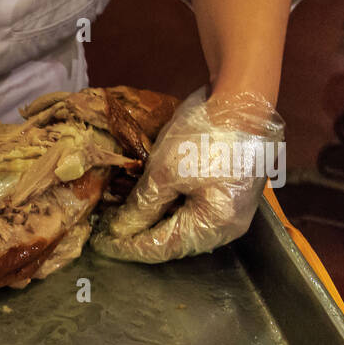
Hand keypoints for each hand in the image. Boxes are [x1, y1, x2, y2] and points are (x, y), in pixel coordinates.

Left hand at [89, 87, 283, 262]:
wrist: (243, 96)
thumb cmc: (204, 137)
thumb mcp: (165, 174)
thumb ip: (141, 208)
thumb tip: (119, 231)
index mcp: (214, 226)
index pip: (161, 248)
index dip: (127, 247)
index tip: (100, 243)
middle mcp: (227, 225)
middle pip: (173, 240)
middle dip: (138, 234)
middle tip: (105, 229)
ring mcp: (230, 208)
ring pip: (181, 224)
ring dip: (151, 219)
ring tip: (120, 214)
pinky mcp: (227, 190)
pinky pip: (192, 207)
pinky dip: (168, 205)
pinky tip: (146, 199)